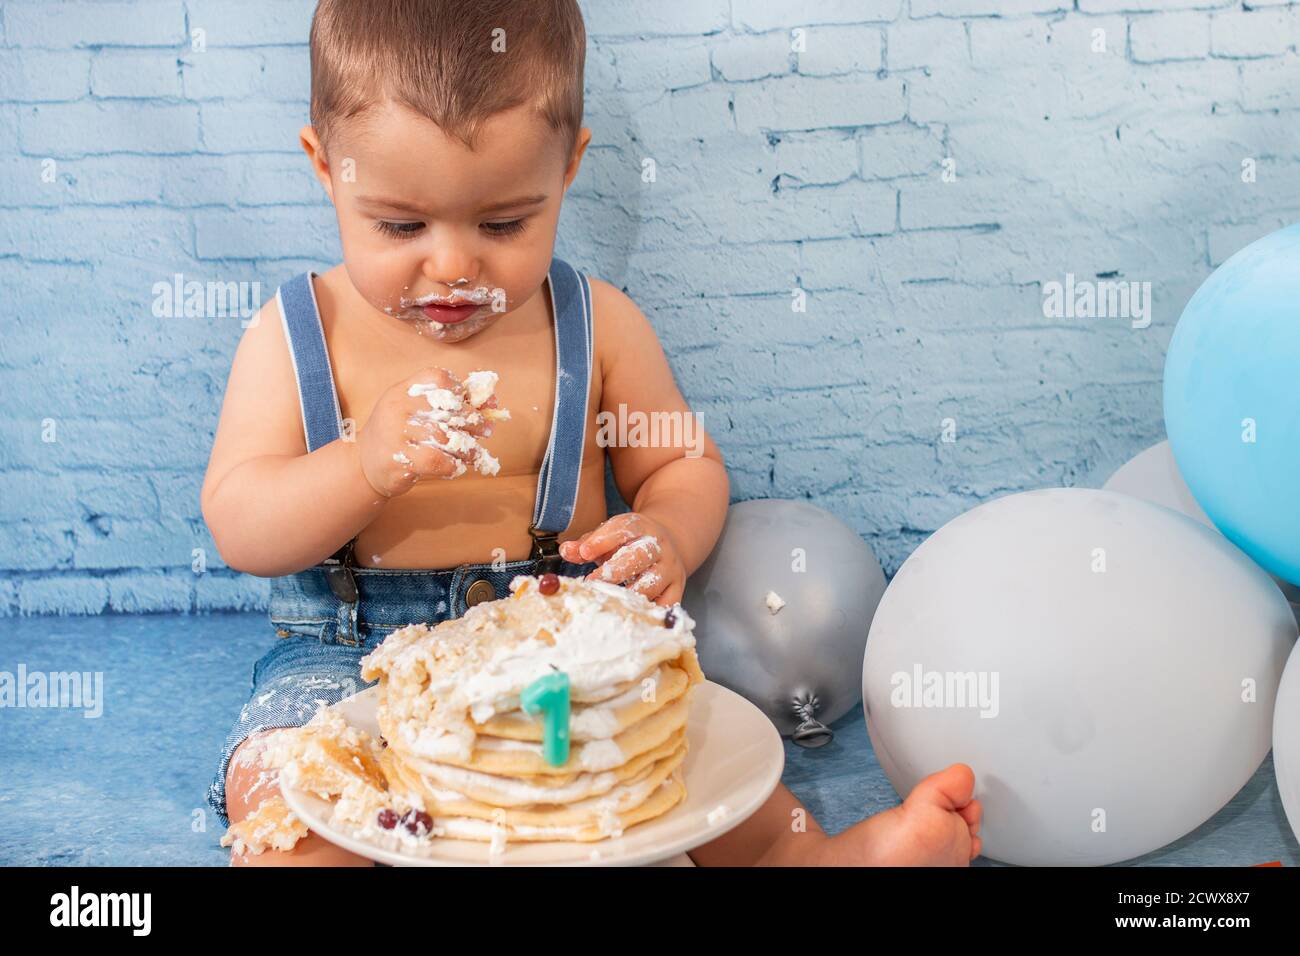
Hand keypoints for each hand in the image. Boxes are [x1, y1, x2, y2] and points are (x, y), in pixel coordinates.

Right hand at [355, 366, 496, 497]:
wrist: (363, 465)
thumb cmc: (398, 435)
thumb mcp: (413, 410)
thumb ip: (446, 403)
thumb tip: (490, 402)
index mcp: (403, 390)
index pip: (438, 378)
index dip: (462, 390)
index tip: (475, 403)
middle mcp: (397, 408)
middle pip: (448, 410)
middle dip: (474, 421)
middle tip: (486, 430)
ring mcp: (396, 434)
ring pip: (447, 438)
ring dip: (469, 447)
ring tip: (475, 452)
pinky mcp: (400, 460)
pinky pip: (439, 461)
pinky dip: (455, 465)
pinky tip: (457, 466)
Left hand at [559, 512, 685, 605]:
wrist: (670, 545)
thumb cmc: (630, 544)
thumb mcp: (609, 538)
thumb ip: (586, 544)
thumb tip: (566, 551)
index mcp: (641, 527)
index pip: (624, 528)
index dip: (603, 540)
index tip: (584, 553)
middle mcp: (659, 546)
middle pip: (640, 555)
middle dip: (615, 570)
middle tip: (592, 582)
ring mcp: (670, 568)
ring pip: (652, 582)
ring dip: (628, 593)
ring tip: (608, 601)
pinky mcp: (677, 588)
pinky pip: (666, 603)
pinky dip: (648, 611)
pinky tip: (629, 614)